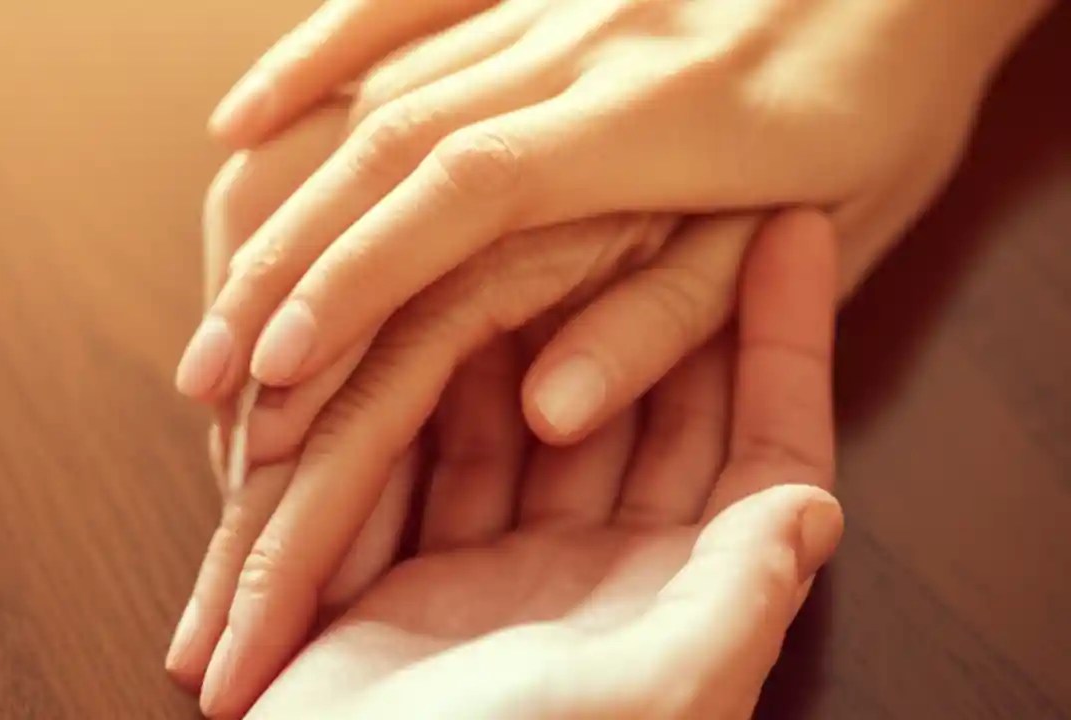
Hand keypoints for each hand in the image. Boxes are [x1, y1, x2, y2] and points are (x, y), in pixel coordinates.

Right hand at [176, 0, 1047, 410]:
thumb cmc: (880, 107)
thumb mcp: (824, 226)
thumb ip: (675, 310)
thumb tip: (549, 405)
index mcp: (654, 116)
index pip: (462, 198)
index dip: (353, 282)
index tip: (270, 370)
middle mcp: (576, 44)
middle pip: (385, 150)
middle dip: (278, 269)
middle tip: (205, 372)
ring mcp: (541, 1)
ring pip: (369, 93)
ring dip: (273, 199)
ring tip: (213, 300)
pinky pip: (394, 7)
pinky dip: (306, 64)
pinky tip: (238, 121)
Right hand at [186, 200, 842, 717]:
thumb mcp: (643, 700)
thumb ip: (733, 605)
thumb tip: (812, 506)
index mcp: (673, 609)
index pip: (760, 453)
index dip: (785, 343)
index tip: (792, 230)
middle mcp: (595, 579)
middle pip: (643, 410)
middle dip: (652, 305)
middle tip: (657, 194)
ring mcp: (497, 569)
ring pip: (529, 411)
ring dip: (533, 329)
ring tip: (546, 223)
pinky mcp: (403, 567)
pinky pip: (429, 450)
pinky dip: (437, 385)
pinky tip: (451, 302)